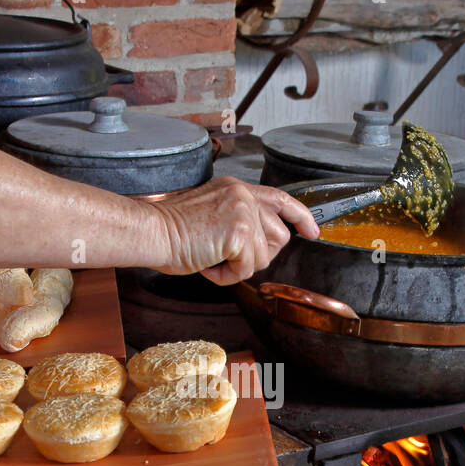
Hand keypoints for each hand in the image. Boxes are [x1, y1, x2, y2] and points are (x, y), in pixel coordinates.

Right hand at [147, 177, 319, 284]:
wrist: (153, 233)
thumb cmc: (171, 231)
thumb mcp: (212, 215)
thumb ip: (237, 220)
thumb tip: (257, 243)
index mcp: (237, 189)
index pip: (280, 199)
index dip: (301, 216)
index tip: (312, 231)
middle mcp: (243, 195)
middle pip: (278, 236)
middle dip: (257, 256)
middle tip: (226, 256)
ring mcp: (243, 211)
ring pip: (264, 256)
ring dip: (238, 267)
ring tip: (211, 258)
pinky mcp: (238, 232)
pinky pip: (247, 269)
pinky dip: (227, 276)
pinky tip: (208, 264)